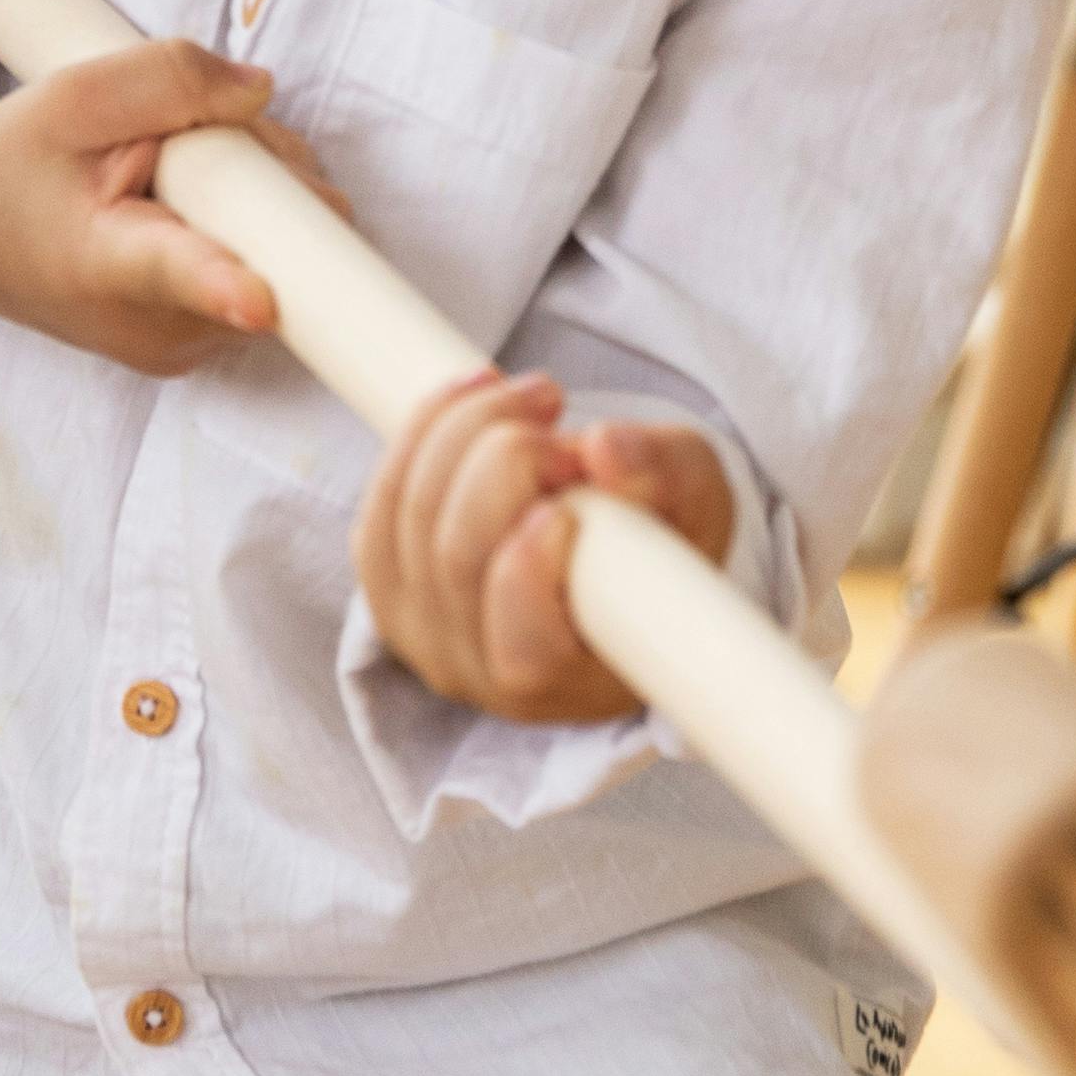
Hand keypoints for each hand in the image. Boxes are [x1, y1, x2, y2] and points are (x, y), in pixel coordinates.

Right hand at [0, 42, 316, 376]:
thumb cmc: (13, 161)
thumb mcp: (74, 95)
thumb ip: (172, 79)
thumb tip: (260, 93)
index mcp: (103, 261)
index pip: (172, 272)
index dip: (224, 283)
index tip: (259, 300)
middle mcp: (151, 327)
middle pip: (271, 242)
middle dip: (259, 174)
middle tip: (178, 145)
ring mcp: (180, 347)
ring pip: (282, 255)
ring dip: (252, 200)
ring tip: (167, 182)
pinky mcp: (197, 347)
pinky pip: (268, 274)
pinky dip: (242, 230)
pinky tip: (179, 214)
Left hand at [353, 370, 736, 722]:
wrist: (607, 550)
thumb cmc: (661, 538)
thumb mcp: (696, 499)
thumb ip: (666, 474)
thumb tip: (605, 450)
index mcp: (573, 680)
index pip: (526, 653)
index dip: (528, 568)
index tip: (569, 495)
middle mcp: (484, 675)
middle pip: (456, 558)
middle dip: (504, 457)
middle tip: (559, 412)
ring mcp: (424, 635)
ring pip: (409, 518)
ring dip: (463, 426)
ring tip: (534, 395)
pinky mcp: (389, 588)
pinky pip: (379, 506)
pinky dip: (421, 434)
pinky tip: (474, 395)